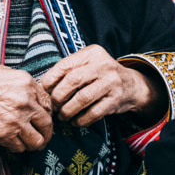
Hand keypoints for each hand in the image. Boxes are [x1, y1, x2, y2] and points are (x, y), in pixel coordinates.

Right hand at [0, 62, 53, 152]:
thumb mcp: (5, 73)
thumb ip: (23, 86)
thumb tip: (33, 98)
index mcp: (27, 84)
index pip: (49, 103)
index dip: (47, 112)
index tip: (43, 117)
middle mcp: (26, 102)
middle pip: (47, 124)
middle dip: (45, 131)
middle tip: (42, 134)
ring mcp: (16, 120)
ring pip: (37, 141)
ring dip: (34, 142)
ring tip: (29, 141)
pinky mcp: (5, 134)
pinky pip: (19, 148)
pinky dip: (17, 146)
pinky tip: (12, 140)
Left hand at [39, 44, 163, 126]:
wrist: (132, 85)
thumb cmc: (101, 76)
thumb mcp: (88, 64)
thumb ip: (68, 71)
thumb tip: (42, 86)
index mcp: (92, 53)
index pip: (65, 65)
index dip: (50, 80)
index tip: (44, 91)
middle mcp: (103, 65)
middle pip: (73, 81)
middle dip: (58, 96)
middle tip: (53, 106)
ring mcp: (111, 82)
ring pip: (83, 98)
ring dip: (68, 110)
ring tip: (62, 116)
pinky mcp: (116, 99)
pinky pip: (94, 112)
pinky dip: (81, 119)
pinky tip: (75, 121)